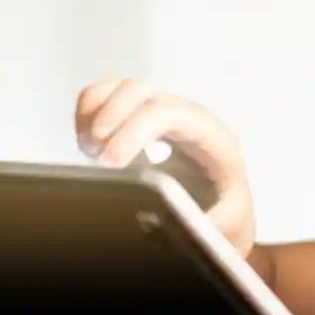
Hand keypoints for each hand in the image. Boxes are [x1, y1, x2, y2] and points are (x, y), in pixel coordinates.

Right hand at [74, 79, 256, 255]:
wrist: (225, 210)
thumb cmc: (228, 215)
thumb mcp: (226, 224)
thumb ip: (202, 224)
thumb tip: (164, 222)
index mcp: (212, 136)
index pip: (167, 114)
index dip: (133, 132)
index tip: (110, 164)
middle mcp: (186, 116)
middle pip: (138, 91)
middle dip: (108, 121)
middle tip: (96, 160)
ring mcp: (162, 111)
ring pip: (118, 89)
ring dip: (94, 116)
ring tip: (89, 153)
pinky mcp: (140, 116)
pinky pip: (105, 96)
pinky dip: (87, 114)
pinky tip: (88, 146)